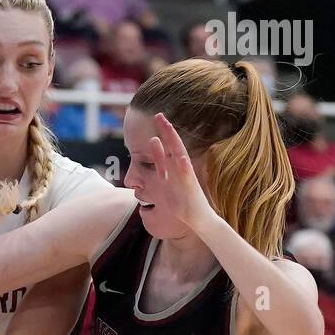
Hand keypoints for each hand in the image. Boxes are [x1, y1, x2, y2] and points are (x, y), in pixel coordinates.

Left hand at [143, 113, 214, 234]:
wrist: (198, 219)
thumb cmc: (182, 206)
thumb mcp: (163, 192)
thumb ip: (151, 184)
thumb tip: (136, 181)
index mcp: (175, 169)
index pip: (169, 147)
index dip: (164, 132)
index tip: (157, 117)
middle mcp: (181, 170)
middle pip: (173, 146)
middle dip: (167, 131)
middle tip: (158, 115)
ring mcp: (186, 177)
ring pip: (178, 157)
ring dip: (172, 143)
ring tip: (166, 129)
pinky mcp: (190, 188)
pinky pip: (187, 177)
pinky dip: (185, 168)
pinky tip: (181, 158)